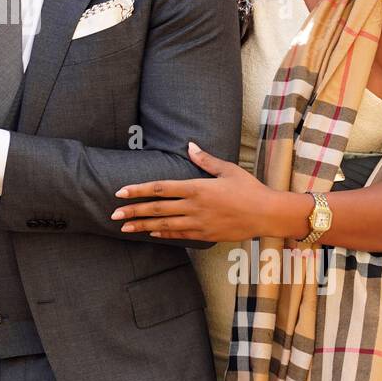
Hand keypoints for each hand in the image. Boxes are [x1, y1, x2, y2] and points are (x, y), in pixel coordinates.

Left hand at [110, 142, 298, 241]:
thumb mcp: (228, 170)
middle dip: (133, 212)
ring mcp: (199, 223)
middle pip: (157, 209)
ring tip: (125, 228)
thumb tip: (190, 145)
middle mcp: (194, 207)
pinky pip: (180, 235)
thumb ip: (205, 160)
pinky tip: (152, 234)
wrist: (267, 214)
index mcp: (197, 188)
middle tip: (113, 214)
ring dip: (143, 227)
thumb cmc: (249, 188)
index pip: (160, 189)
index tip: (120, 192)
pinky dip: (164, 235)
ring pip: (164, 226)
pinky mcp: (206, 235)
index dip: (138, 190)